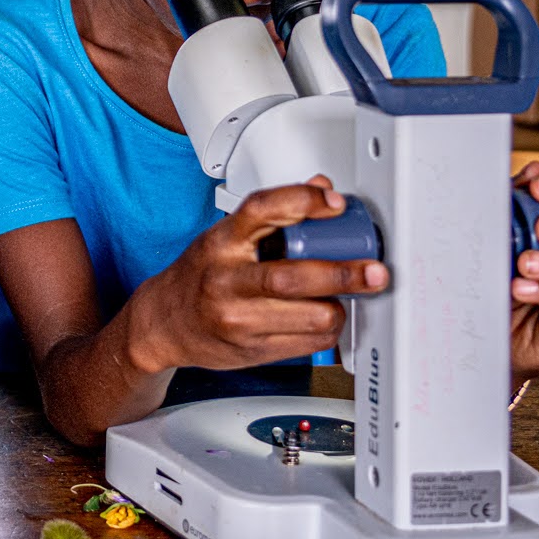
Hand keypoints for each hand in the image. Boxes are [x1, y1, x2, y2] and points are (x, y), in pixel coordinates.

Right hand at [128, 177, 389, 373]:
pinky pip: (310, 343)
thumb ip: (272, 216)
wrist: (164, 324)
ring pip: (311, 316)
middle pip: (294, 277)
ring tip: (339, 299)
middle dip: (344, 274)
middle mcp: (226, 280)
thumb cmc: (200, 276)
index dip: (303, 201)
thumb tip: (319, 188)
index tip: (334, 202)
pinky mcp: (253, 350)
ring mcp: (238, 319)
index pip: (262, 210)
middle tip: (374, 271)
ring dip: (338, 308)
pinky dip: (328, 330)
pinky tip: (322, 318)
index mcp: (220, 243)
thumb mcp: (225, 237)